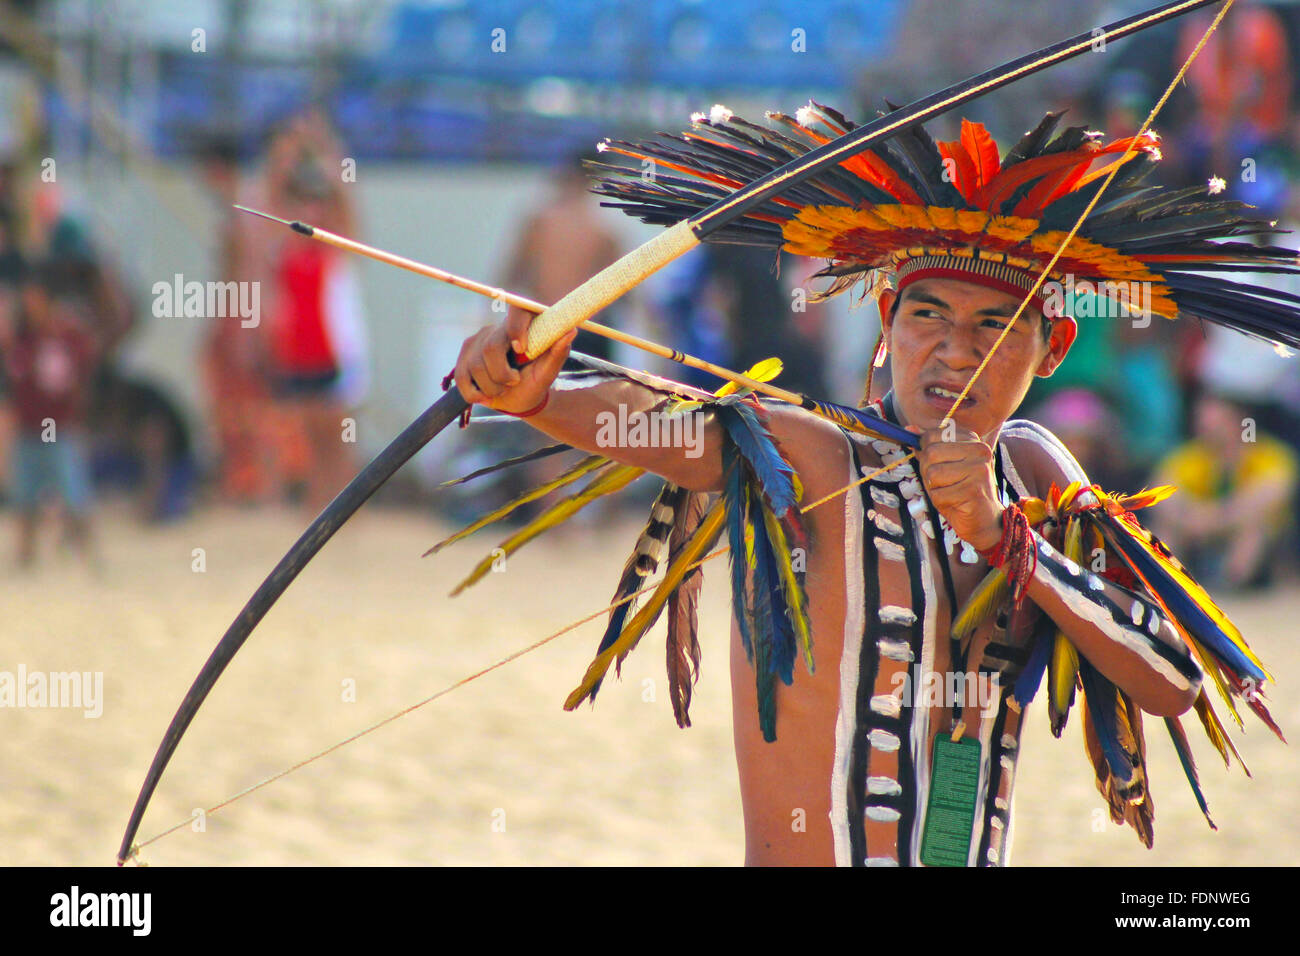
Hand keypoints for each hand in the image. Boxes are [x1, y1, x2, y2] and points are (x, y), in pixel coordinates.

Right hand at [454, 317, 576, 414]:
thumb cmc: (536, 381)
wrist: (519, 399)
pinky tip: (484, 395)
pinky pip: (461, 377)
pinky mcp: (462, 359)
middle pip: (490, 347)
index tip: (521, 350)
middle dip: (502, 374)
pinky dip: (474, 393)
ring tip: (502, 389)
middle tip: (514, 382)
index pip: (516, 311)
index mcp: (519, 327)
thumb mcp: (548, 371)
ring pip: (476, 366)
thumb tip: (571, 331)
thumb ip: (558, 352)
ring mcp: (475, 343)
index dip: (516, 328)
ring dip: (492, 387)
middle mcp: (495, 330)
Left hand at [906, 425, 1003, 551]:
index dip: (925, 451)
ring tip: (950, 491)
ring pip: (932, 474)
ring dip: (934, 487)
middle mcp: (979, 451)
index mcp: (972, 440)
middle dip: (928, 471)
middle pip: (930, 453)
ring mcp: (978, 470)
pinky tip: (955, 502)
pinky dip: (940, 501)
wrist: (983, 519)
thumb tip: (908, 429)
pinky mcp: (973, 490)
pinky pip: (938, 494)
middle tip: (943, 482)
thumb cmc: (959, 489)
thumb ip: (928, 446)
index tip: (936, 463)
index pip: (932, 434)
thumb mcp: (943, 464)